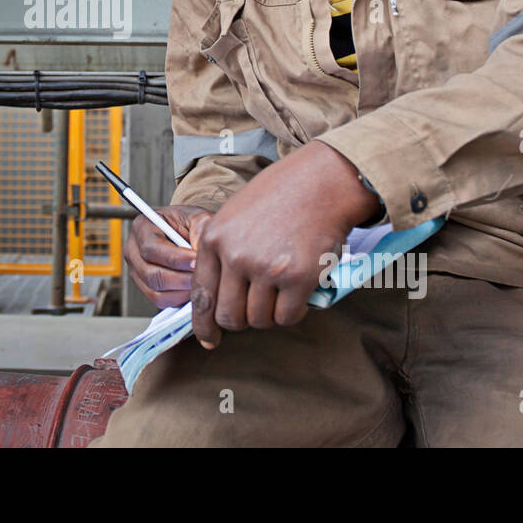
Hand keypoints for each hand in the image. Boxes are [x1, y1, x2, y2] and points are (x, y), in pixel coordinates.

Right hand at [124, 205, 212, 308]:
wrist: (185, 232)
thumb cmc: (188, 222)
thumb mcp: (197, 216)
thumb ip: (201, 227)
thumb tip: (202, 249)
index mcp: (142, 227)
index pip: (152, 248)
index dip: (176, 259)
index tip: (197, 262)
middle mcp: (134, 251)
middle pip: (152, 275)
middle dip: (181, 279)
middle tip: (203, 277)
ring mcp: (137, 272)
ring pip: (156, 292)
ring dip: (181, 291)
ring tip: (200, 283)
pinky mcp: (145, 287)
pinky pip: (160, 301)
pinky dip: (179, 299)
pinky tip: (192, 288)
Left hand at [191, 141, 379, 347]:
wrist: (320, 182)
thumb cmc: (279, 197)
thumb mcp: (233, 215)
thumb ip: (221, 252)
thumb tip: (215, 297)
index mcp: (213, 238)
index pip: (201, 296)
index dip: (204, 324)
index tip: (210, 339)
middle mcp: (236, 255)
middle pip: (229, 316)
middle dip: (241, 322)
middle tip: (255, 311)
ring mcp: (267, 268)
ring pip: (259, 320)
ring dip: (270, 315)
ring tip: (280, 292)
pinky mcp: (298, 278)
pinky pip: (287, 317)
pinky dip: (292, 313)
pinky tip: (297, 295)